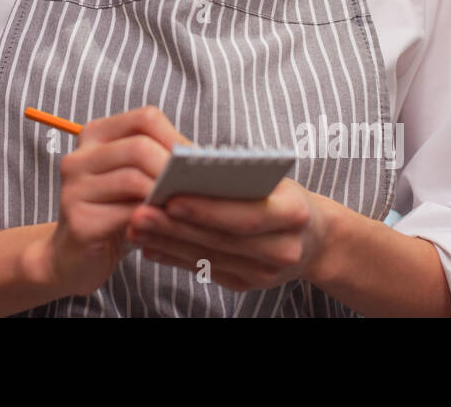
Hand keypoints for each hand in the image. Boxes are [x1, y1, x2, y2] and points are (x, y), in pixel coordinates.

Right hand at [42, 106, 189, 296]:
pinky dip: (153, 219)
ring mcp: (74, 189)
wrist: (74, 256)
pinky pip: (127, 215)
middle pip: (140, 147)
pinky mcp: (79, 221)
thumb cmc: (114, 213)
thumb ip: (157, 161)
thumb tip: (202, 159)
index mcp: (95, 135)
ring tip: (182, 206)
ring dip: (165, 195)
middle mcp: (79, 157)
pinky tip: (165, 226)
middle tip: (194, 187)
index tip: (195, 161)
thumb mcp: (134, 179)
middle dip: (173, 168)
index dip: (176, 137)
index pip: (144, 118)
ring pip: (134, 180)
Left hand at [125, 177, 335, 291]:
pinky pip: (207, 270)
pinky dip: (176, 257)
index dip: (207, 209)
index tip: (170, 197)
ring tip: (135, 227)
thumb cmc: (281, 195)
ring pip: (211, 258)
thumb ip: (234, 177)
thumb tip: (179, 165)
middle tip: (139, 214)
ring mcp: (266, 273)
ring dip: (169, 244)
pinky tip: (149, 246)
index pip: (246, 214)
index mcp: (293, 213)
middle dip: (177, 228)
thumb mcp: (270, 180)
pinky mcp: (248, 285)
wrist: (314, 238)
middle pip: (223, 240)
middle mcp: (284, 249)